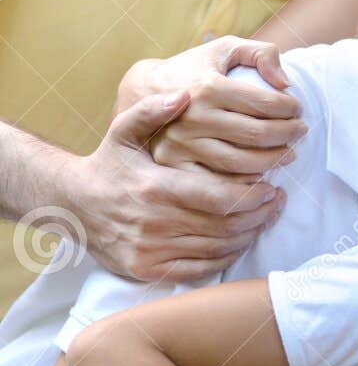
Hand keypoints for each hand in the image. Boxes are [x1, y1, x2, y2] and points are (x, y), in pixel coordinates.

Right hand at [61, 92, 284, 282]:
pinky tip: (241, 240)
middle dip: (259, 214)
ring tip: (266, 217)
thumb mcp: (122, 133)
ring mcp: (150, 249)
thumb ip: (152, 112)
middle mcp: (153, 222)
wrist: (71, 206)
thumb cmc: (107, 166)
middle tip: (277, 201)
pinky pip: (201, 269)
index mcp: (154, 187)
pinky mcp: (148, 270)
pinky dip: (227, 256)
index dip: (252, 195)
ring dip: (249, 234)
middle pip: (224, 225)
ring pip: (217, 247)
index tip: (271, 187)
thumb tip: (183, 95)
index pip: (218, 197)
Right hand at [119, 38, 304, 176]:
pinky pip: (218, 184)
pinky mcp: (173, 166)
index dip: (290, 108)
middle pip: (257, 135)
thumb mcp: (223, 49)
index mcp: (208, 87)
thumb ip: (259, 53)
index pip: (265, 103)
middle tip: (300, 133)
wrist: (140, 92)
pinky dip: (246, 185)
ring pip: (242, 163)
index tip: (298, 110)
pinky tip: (263, 177)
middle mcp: (193, 117)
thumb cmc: (192, 69)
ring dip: (273, 162)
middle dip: (288, 135)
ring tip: (289, 155)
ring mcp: (181, 144)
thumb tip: (285, 82)